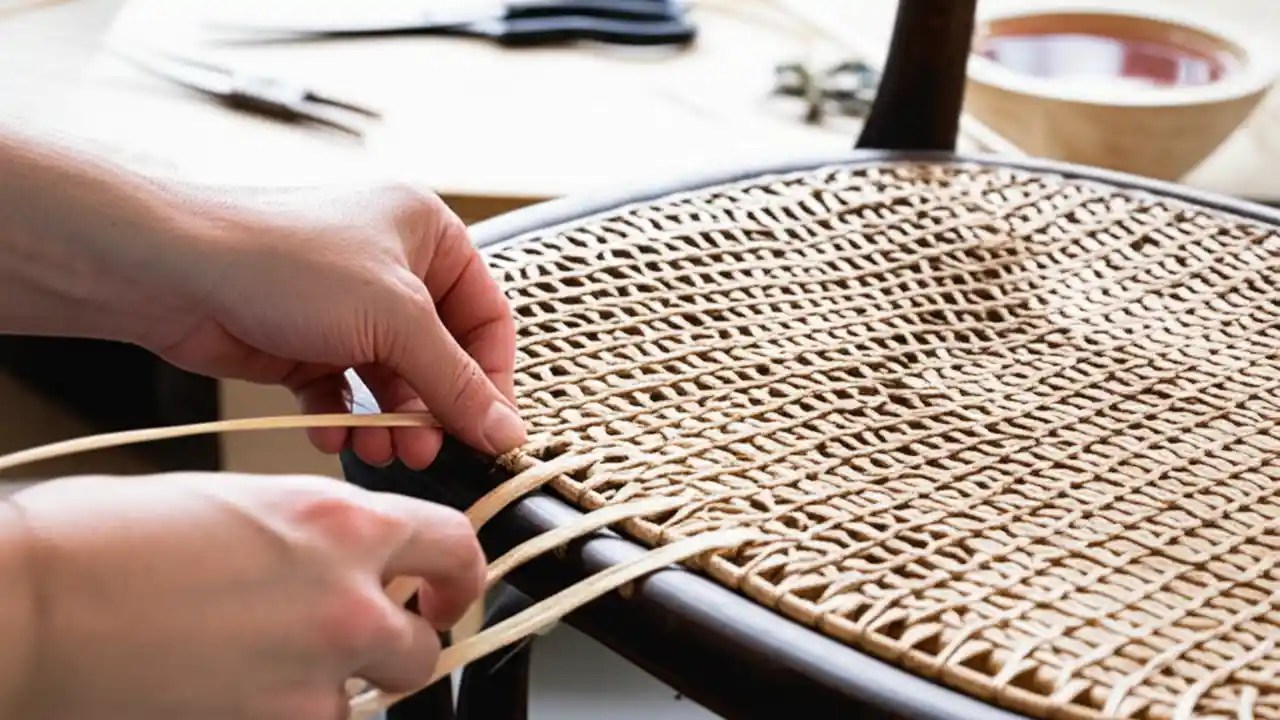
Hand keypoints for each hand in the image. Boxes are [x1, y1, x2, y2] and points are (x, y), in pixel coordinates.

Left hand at [0, 131, 521, 468]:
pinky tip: (332, 436)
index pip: (486, 318)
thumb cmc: (284, 262)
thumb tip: (505, 431)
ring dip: (389, 423)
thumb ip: (455, 383)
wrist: (171, 271)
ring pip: (391, 382)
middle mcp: (392, 266)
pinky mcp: (306, 343)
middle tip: (425, 449)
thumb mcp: (394, 320)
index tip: (490, 432)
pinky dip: (343, 419)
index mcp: (428, 234)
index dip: (491, 379)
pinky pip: (344, 393)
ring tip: (379, 451)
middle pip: (439, 357)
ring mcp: (347, 307)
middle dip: (431, 410)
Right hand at [7, 472, 483, 719]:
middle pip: (424, 647)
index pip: (454, 545)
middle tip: (357, 650)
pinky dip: (287, 718)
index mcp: (340, 521)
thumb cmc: (111, 543)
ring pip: (370, 703)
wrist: (38, 603)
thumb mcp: (242, 505)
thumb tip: (340, 563)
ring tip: (264, 672)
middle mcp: (346, 597)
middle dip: (397, 651)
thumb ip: (315, 539)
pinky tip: (234, 696)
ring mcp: (317, 674)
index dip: (457, 575)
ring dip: (334, 694)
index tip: (440, 594)